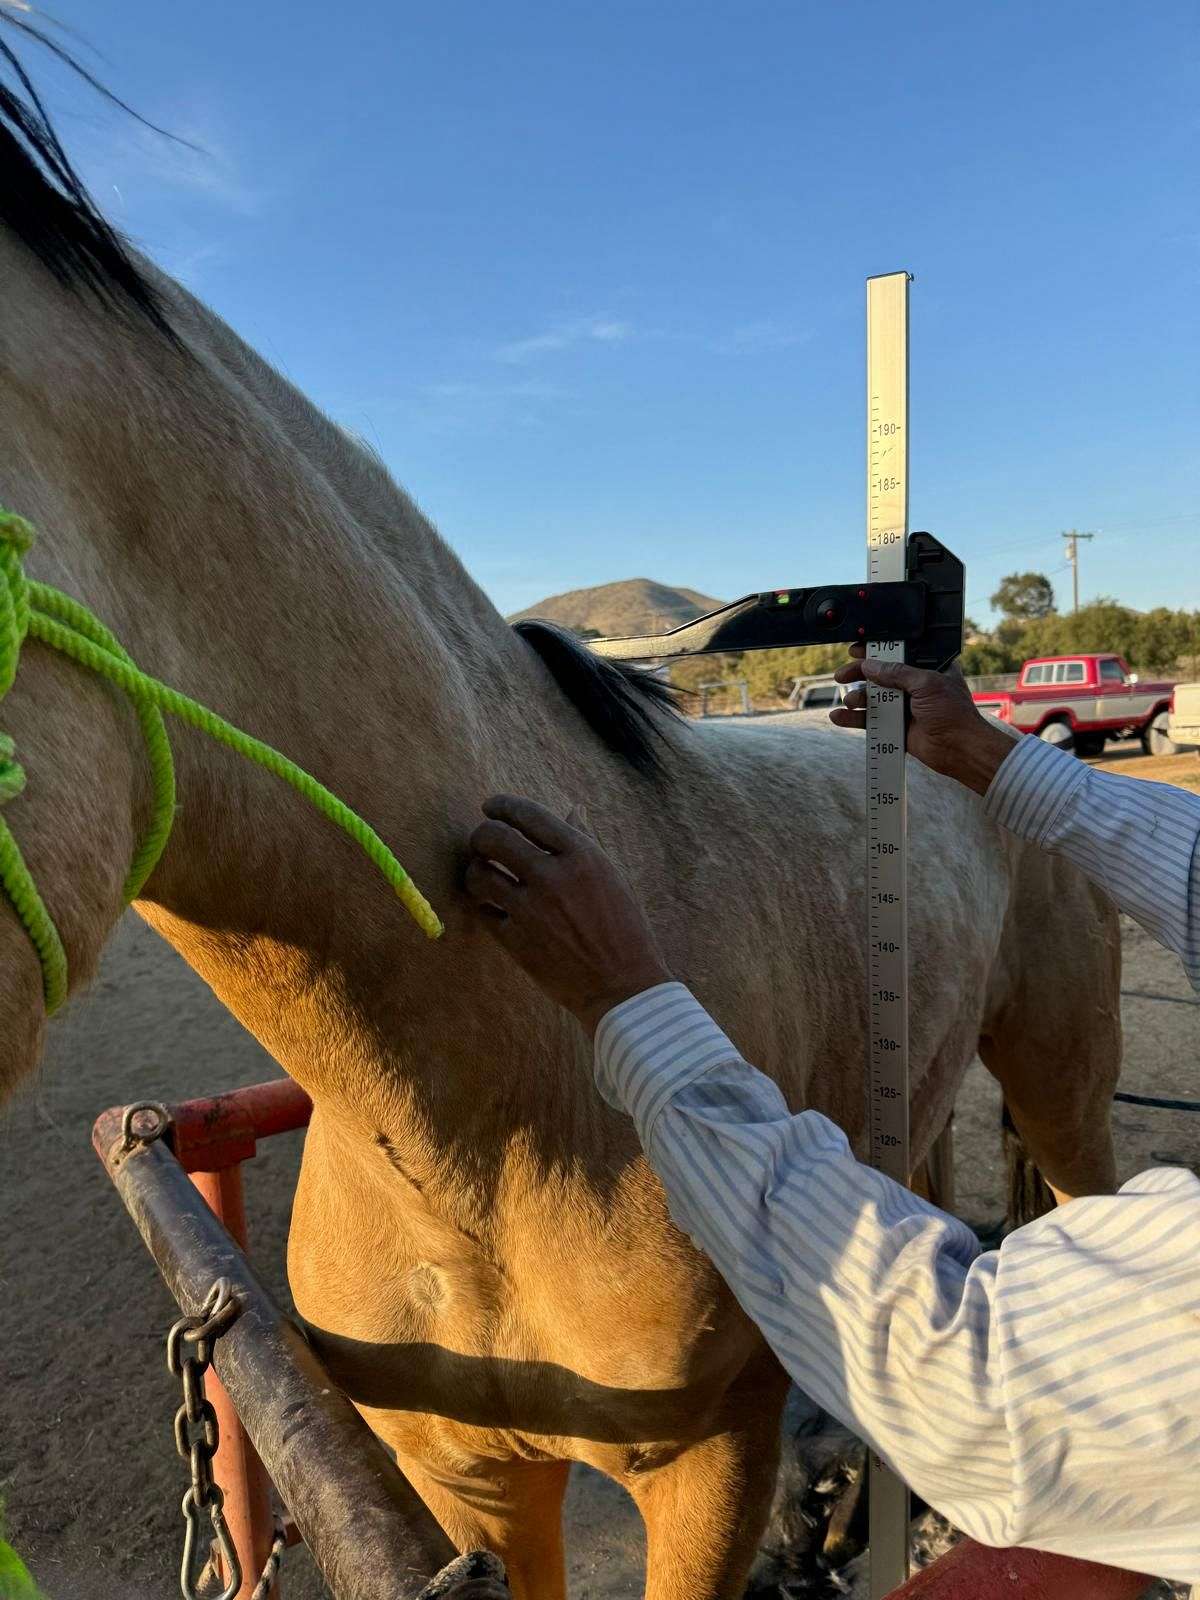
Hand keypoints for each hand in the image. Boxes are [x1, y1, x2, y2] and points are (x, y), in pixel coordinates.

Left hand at [464, 795, 672, 1034]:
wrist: (621, 985)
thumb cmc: (623, 928)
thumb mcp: (612, 876)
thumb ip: (585, 841)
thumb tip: (572, 809)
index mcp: (582, 855)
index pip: (529, 815)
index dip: (503, 805)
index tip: (491, 806)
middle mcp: (552, 876)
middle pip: (494, 838)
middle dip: (481, 834)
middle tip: (481, 840)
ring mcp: (531, 909)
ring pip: (479, 874)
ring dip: (474, 869)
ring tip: (481, 873)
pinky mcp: (516, 940)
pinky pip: (482, 911)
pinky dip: (482, 905)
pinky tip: (491, 905)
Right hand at [830, 646, 1021, 793]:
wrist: (960, 749)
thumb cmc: (953, 712)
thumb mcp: (926, 684)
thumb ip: (896, 673)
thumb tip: (869, 666)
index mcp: (927, 668)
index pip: (897, 653)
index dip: (876, 650)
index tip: (856, 649)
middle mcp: (915, 685)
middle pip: (879, 675)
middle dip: (859, 674)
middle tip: (841, 675)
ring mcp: (904, 706)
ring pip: (873, 698)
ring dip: (858, 697)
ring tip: (851, 701)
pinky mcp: (896, 726)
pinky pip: (871, 720)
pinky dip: (855, 718)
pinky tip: (839, 717)